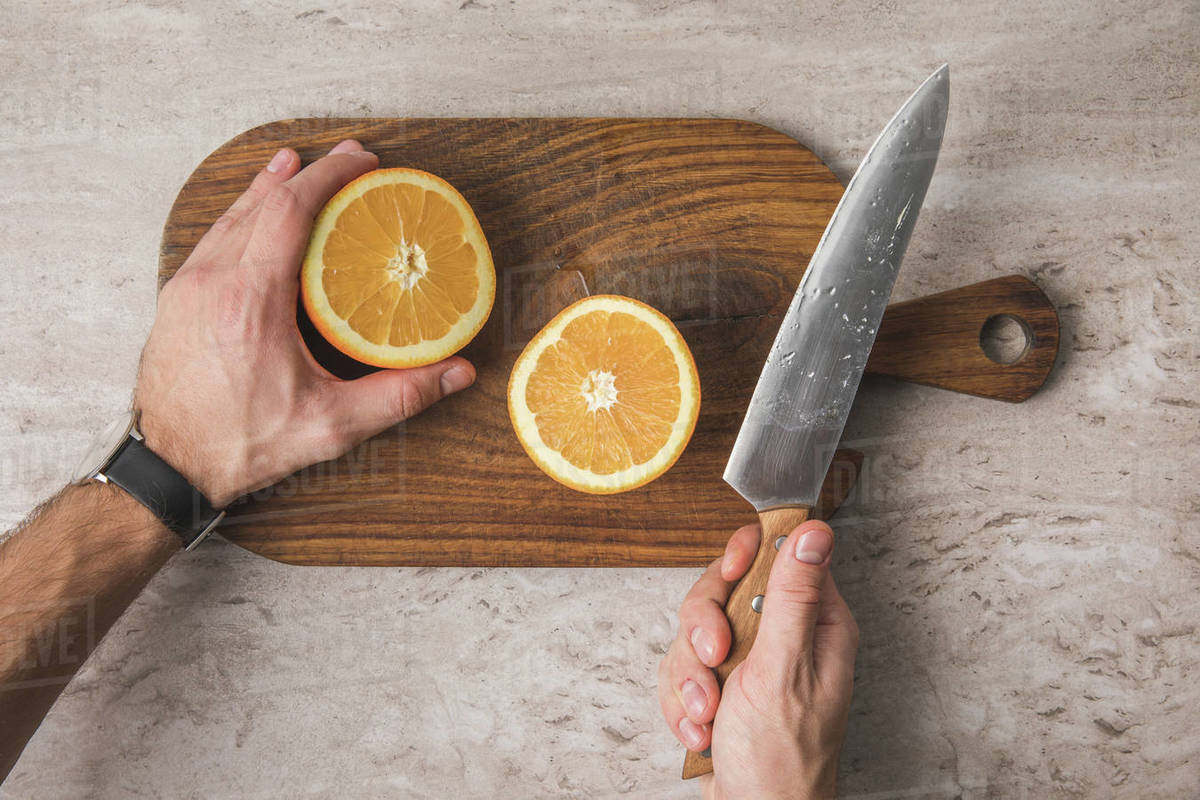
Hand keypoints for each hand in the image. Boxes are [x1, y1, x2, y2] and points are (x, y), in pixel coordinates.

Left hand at [134, 140, 475, 507]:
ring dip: (270, 188)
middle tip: (348, 159)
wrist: (169, 467)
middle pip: (261, 202)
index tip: (361, 161)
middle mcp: (212, 282)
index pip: (290, 212)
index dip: (329, 177)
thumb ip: (398, 396)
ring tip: (299, 165)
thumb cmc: (241, 445)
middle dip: (308, 174)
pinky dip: (243, 215)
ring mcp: (187, 287)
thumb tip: (456, 374)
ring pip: (232, 216)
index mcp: (251, 302)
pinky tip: (257, 213)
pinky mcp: (176, 298)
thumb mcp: (330, 425)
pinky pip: (214, 238)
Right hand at [657, 521, 857, 798]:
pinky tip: (702, 728)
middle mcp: (785, 637)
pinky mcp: (721, 685)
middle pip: (724, 590)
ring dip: (692, 676)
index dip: (745, 557)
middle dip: (705, 629)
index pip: (778, 555)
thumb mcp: (784, 669)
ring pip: (695, 631)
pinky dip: (683, 700)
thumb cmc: (781, 759)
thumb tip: (814, 533)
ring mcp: (750, 662)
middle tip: (715, 657)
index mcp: (816, 625)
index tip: (733, 571)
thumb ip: (793, 597)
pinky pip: (683, 668)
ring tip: (709, 711)